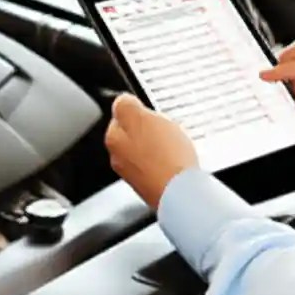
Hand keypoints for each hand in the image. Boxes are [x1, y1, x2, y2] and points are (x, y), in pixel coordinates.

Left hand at [104, 93, 198, 209]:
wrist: (181, 193)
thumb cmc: (165, 157)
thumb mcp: (142, 117)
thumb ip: (126, 105)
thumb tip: (121, 101)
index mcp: (113, 139)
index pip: (121, 114)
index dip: (140, 109)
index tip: (152, 111)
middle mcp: (119, 159)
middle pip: (134, 133)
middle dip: (149, 128)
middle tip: (166, 128)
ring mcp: (135, 174)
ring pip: (146, 149)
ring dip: (159, 145)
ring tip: (174, 146)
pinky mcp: (152, 186)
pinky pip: (158, 165)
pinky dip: (167, 161)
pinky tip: (177, 161)